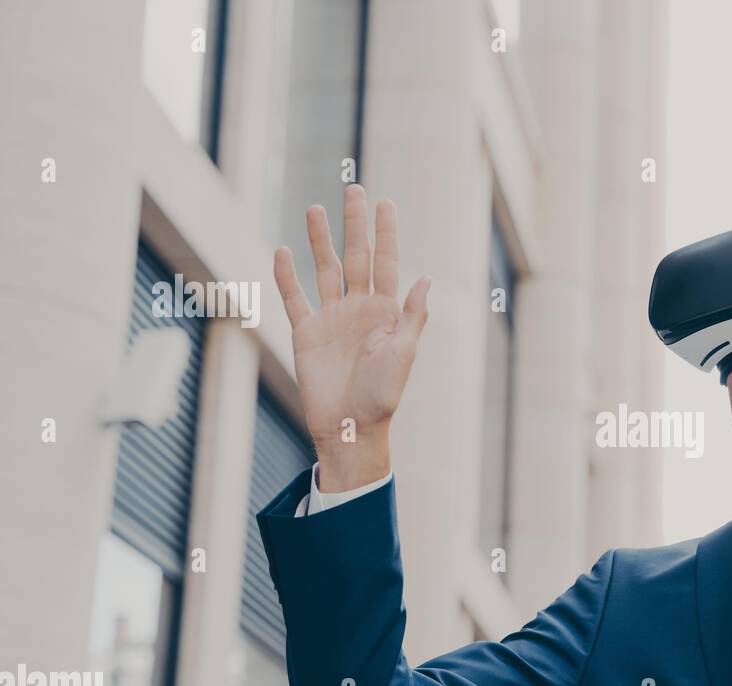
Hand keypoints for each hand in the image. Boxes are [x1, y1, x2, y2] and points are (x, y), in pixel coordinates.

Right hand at [272, 184, 429, 490]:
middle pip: (356, 256)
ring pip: (324, 269)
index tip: (384, 203)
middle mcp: (359, 309)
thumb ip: (413, 316)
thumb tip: (425, 278)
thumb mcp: (403, 353)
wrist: (349, 426)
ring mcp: (331, 318)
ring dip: (320, 240)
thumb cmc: (383, 395)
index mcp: (386, 312)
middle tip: (353, 189)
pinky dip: (286, 276)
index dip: (386, 233)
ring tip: (315, 209)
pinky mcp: (306, 333)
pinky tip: (282, 251)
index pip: (387, 263)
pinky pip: (294, 298)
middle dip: (355, 224)